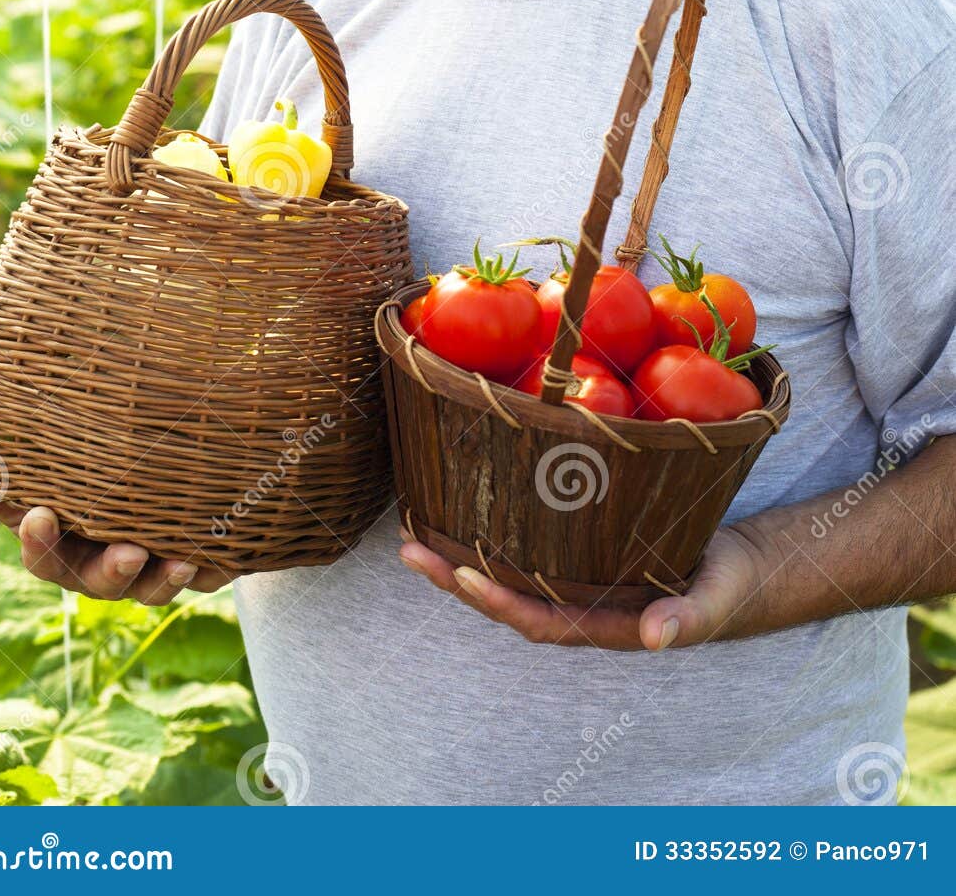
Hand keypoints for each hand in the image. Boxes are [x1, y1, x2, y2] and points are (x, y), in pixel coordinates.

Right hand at [0, 464, 235, 604]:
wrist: (166, 469)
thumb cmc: (88, 474)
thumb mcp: (46, 471)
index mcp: (66, 546)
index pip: (45, 557)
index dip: (40, 543)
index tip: (39, 513)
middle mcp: (107, 565)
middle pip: (102, 582)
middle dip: (112, 570)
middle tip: (127, 551)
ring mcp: (152, 568)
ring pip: (154, 589)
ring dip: (164, 580)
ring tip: (177, 562)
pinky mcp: (199, 560)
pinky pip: (206, 574)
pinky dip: (210, 568)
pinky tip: (215, 555)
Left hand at [398, 522, 772, 649]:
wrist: (737, 570)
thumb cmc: (725, 585)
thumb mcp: (713, 600)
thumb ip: (687, 618)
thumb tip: (655, 639)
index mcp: (603, 624)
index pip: (539, 621)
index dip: (499, 602)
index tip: (460, 577)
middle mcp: (579, 606)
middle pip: (506, 600)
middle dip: (454, 580)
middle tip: (408, 549)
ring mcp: (574, 581)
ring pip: (506, 576)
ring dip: (457, 559)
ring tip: (411, 531)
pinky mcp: (576, 553)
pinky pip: (524, 550)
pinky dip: (488, 535)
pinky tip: (459, 507)